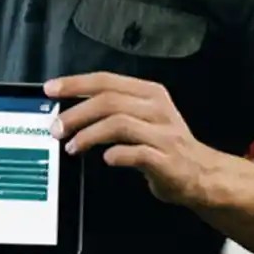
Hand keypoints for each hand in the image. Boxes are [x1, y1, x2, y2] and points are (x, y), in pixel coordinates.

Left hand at [45, 72, 220, 205]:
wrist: (202, 174)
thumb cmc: (165, 145)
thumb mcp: (142, 118)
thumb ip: (113, 110)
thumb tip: (70, 110)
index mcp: (149, 92)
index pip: (106, 80)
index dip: (75, 83)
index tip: (51, 89)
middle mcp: (157, 108)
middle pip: (109, 101)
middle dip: (76, 113)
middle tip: (56, 127)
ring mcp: (163, 133)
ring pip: (119, 124)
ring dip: (89, 135)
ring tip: (73, 147)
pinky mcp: (167, 159)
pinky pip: (136, 153)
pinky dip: (116, 155)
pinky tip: (106, 159)